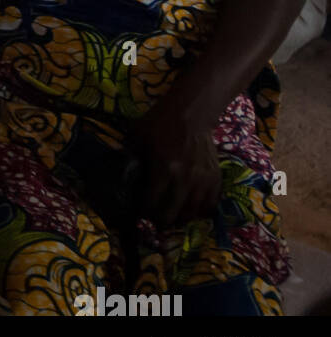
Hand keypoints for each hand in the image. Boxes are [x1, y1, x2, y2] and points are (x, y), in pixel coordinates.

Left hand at [127, 98, 221, 228]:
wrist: (192, 113)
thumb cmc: (161, 122)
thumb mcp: (138, 136)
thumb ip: (131, 156)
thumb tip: (121, 174)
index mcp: (163, 168)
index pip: (152, 201)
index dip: (143, 212)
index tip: (139, 215)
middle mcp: (185, 178)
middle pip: (173, 213)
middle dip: (161, 222)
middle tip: (155, 223)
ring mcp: (203, 180)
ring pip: (193, 213)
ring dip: (181, 219)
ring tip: (173, 219)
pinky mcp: (215, 178)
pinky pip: (211, 204)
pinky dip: (201, 212)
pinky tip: (192, 211)